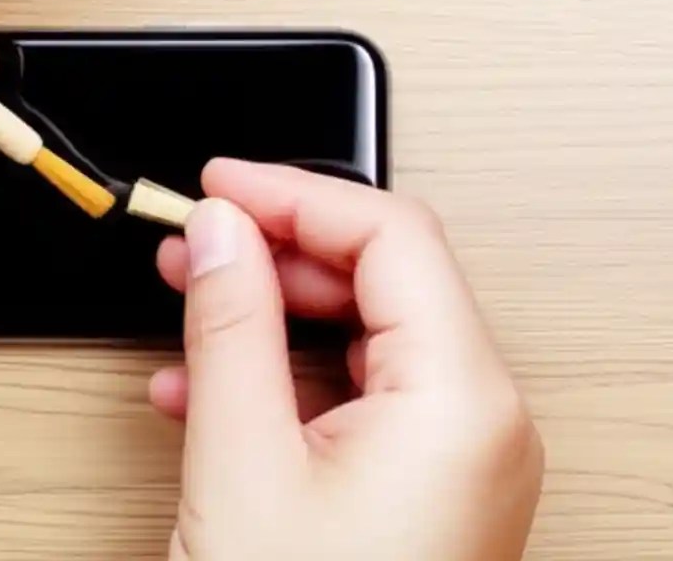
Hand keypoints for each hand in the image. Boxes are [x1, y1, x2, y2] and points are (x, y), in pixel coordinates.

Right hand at [149, 159, 544, 560]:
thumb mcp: (242, 462)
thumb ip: (231, 329)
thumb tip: (220, 232)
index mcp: (460, 401)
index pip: (390, 236)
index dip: (293, 194)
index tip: (217, 185)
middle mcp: (480, 423)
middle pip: (381, 279)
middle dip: (274, 252)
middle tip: (192, 243)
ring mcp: (457, 459)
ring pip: (363, 338)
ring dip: (271, 315)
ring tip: (191, 307)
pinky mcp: (426, 488)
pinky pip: (359, 398)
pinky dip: (287, 379)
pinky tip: (208, 388)